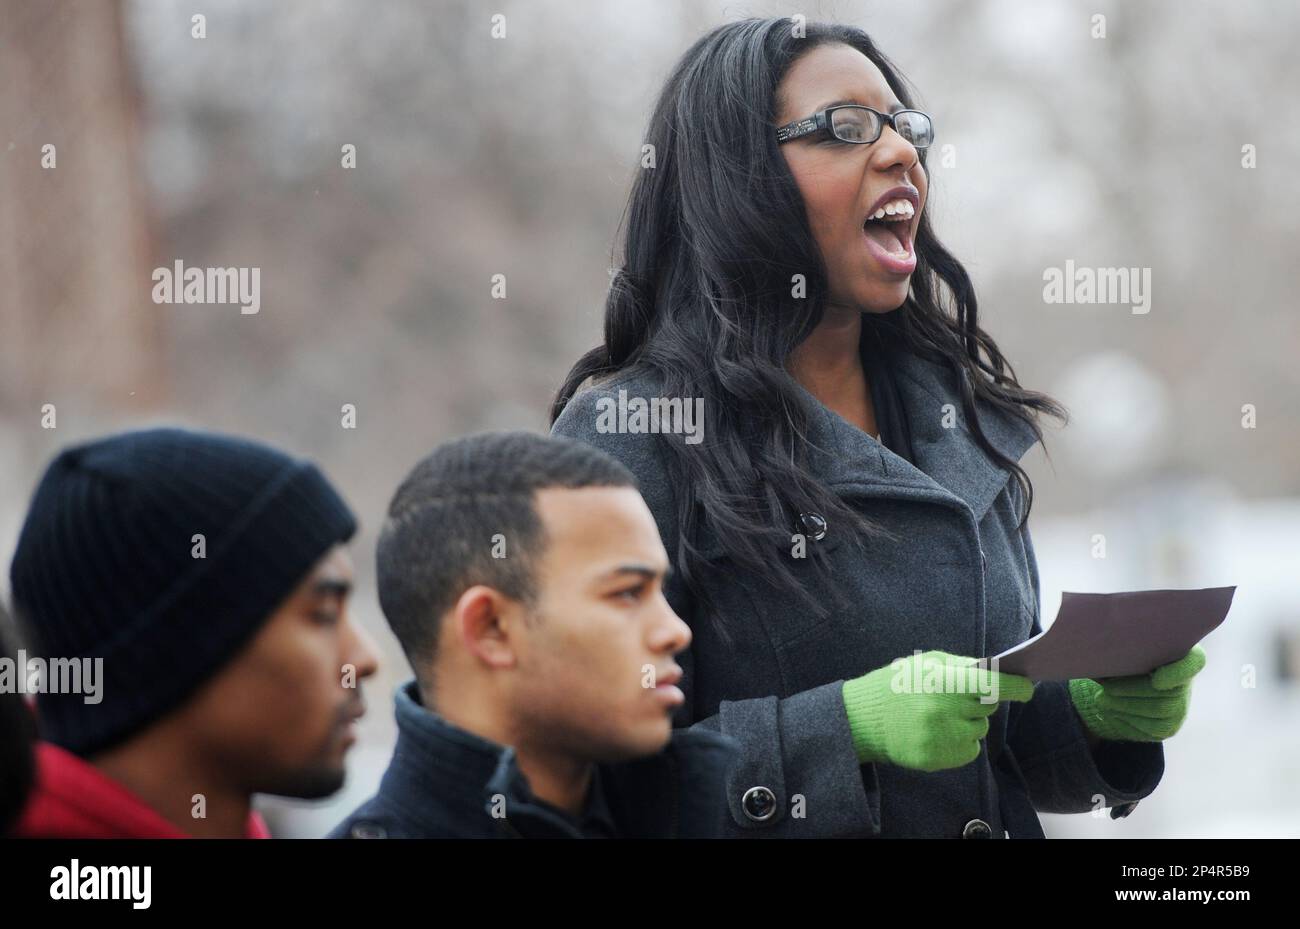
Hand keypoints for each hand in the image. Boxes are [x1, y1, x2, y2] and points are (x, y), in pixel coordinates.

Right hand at [842, 650, 1034, 771]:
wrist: (862, 718)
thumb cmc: (896, 684)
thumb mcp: (925, 663)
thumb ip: (961, 666)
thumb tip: (998, 671)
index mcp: (945, 681)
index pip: (996, 685)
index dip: (1018, 687)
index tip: (1027, 687)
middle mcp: (946, 710)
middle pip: (989, 707)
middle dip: (980, 701)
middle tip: (957, 697)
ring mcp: (942, 737)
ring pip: (979, 730)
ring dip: (968, 722)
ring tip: (939, 716)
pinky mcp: (937, 758)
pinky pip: (970, 751)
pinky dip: (961, 742)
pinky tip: (938, 733)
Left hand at [1068, 645, 1206, 742]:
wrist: (1120, 686)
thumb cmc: (1122, 659)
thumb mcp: (1122, 649)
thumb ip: (1119, 649)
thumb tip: (1099, 652)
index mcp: (1180, 654)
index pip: (1195, 661)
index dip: (1179, 673)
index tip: (1156, 680)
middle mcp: (1186, 683)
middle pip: (1168, 693)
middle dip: (1132, 691)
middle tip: (1107, 686)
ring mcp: (1180, 708)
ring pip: (1157, 711)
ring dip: (1124, 705)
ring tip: (1102, 698)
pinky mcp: (1168, 727)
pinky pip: (1150, 728)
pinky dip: (1125, 719)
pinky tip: (1110, 709)